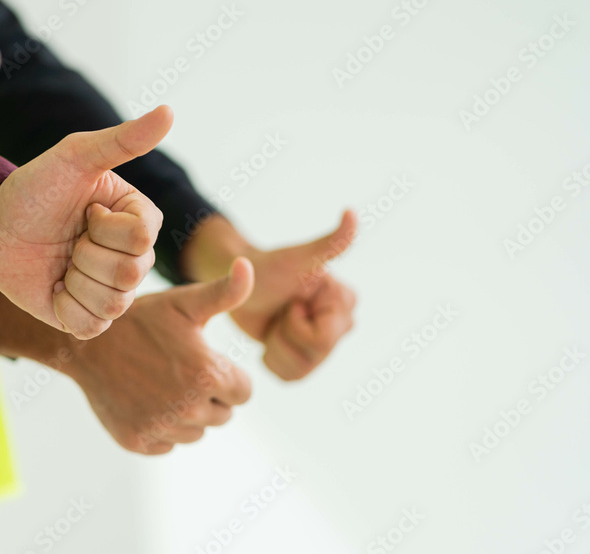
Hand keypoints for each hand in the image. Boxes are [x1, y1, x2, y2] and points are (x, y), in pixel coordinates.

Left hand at [0, 106, 171, 339]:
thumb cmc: (33, 188)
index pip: (141, 238)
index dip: (105, 227)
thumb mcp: (75, 157)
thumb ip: (124, 140)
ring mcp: (112, 291)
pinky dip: (67, 306)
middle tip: (68, 237)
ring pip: (114, 303)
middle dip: (87, 253)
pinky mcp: (87, 319)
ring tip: (61, 260)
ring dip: (75, 279)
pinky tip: (55, 285)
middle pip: (130, 273)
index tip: (84, 210)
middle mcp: (133, 257)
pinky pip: (93, 326)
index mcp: (140, 220)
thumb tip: (170, 110)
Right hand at [62, 258, 254, 453]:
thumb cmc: (141, 319)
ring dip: (186, 414)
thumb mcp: (184, 302)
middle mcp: (188, 408)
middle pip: (222, 415)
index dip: (227, 375)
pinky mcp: (139, 442)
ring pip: (196, 433)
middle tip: (179, 369)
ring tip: (160, 382)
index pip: (243, 392)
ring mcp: (161, 428)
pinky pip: (167, 443)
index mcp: (207, 374)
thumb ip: (226, 291)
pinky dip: (160, 426)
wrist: (85, 344)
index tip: (204, 360)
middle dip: (209, 395)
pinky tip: (144, 398)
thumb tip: (248, 264)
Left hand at [183, 211, 357, 380]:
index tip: (289, 302)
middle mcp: (341, 324)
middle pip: (313, 357)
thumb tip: (352, 212)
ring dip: (276, 349)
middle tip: (278, 312)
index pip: (322, 339)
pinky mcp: (303, 357)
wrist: (237, 284)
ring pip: (301, 371)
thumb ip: (329, 241)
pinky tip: (269, 338)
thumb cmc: (264, 267)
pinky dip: (272, 361)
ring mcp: (323, 344)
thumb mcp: (296, 258)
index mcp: (344, 302)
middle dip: (285, 337)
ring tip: (272, 323)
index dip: (296, 325)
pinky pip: (290, 378)